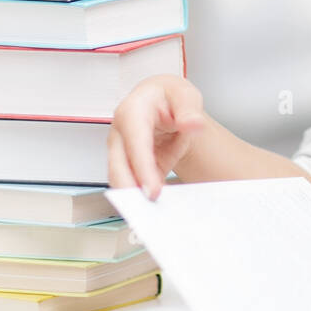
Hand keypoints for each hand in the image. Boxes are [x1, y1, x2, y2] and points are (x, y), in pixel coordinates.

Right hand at [107, 74, 211, 199]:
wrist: (164, 102)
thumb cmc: (170, 97)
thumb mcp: (185, 95)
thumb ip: (188, 109)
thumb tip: (192, 122)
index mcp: (132, 111)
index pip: (135, 142)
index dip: (142, 168)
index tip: (152, 190)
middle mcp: (121, 132)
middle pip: (118, 165)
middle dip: (131, 189)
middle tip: (151, 208)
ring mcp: (121, 150)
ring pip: (120, 178)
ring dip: (133, 196)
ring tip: (153, 215)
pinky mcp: (128, 165)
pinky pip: (131, 183)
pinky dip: (141, 196)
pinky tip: (156, 208)